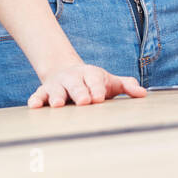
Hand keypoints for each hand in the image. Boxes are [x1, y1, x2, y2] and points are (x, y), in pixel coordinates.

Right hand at [27, 63, 146, 107]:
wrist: (67, 71)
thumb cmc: (94, 82)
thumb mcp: (111, 81)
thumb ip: (127, 85)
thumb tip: (143, 93)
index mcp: (91, 74)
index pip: (95, 81)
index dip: (97, 89)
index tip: (99, 98)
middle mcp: (74, 78)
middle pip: (76, 85)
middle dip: (80, 93)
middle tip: (84, 102)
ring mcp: (58, 85)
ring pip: (56, 90)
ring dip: (56, 96)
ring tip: (57, 104)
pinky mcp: (44, 91)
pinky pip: (38, 95)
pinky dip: (36, 99)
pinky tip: (34, 105)